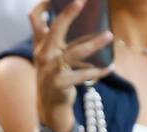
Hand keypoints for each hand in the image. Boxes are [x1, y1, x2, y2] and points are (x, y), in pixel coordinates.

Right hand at [29, 0, 112, 131]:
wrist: (50, 106)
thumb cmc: (54, 76)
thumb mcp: (49, 57)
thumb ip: (54, 39)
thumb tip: (74, 18)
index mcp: (40, 45)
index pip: (35, 20)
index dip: (43, 7)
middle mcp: (43, 55)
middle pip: (55, 29)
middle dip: (68, 14)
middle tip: (81, 1)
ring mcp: (51, 69)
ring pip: (76, 52)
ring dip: (94, 43)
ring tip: (109, 36)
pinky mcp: (60, 83)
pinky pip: (84, 74)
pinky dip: (99, 71)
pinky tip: (110, 67)